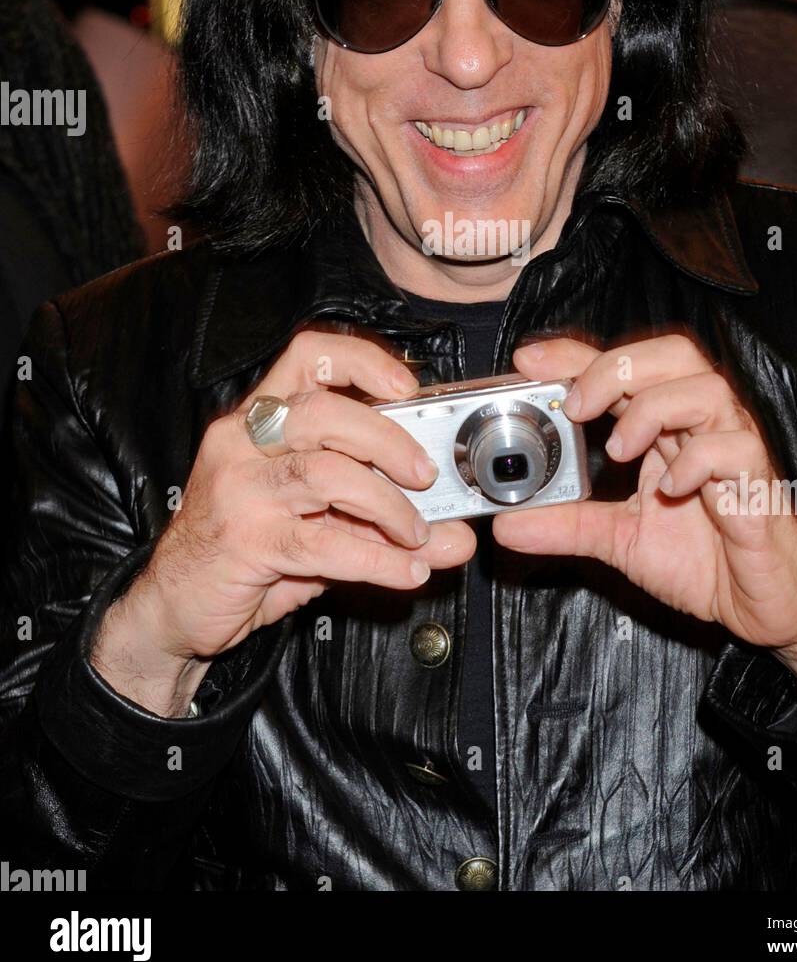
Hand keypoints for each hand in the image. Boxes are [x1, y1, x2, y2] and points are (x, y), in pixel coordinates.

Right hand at [91, 330, 475, 713]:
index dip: (362, 361)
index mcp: (256, 418)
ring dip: (388, 504)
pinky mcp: (244, 540)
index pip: (307, 356)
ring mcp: (238, 489)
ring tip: (417, 534)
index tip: (406, 385)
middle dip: (389, 439)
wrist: (175, 605)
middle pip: (325, 412)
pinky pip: (323, 542)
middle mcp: (241, 441)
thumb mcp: (318, 521)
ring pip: (327, 473)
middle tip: (425, 473)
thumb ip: (381, 518)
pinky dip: (376, 559)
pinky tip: (404, 572)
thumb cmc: (247, 547)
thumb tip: (457, 531)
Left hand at [495, 335, 796, 686]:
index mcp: (668, 427)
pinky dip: (698, 460)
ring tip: (619, 450)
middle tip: (577, 405)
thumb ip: (567, 525)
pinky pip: (735, 448)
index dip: (578, 354)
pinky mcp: (758, 481)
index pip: (625, 368)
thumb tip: (505, 526)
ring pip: (705, 387)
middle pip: (672, 354)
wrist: (763, 606)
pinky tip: (670, 489)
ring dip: (654, 409)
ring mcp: (735, 447)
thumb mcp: (620, 540)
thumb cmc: (707, 560)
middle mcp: (702, 424)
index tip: (528, 360)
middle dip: (618, 367)